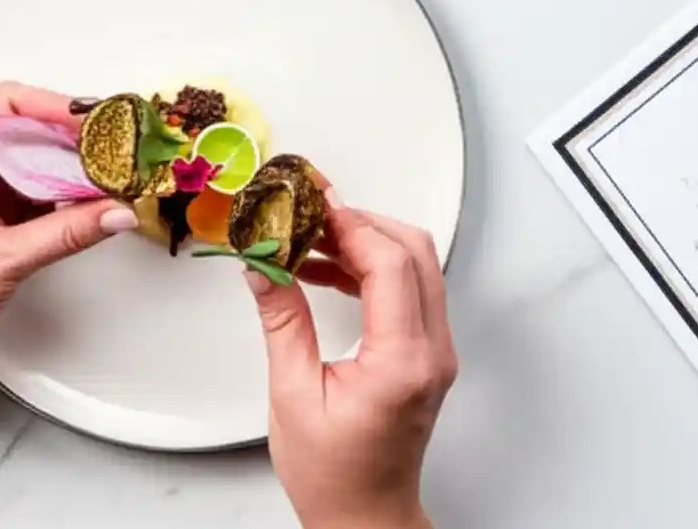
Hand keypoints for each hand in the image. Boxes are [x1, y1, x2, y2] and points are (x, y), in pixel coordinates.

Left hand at [0, 82, 138, 383]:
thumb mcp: (5, 262)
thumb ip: (68, 233)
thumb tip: (116, 211)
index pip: (5, 105)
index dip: (54, 108)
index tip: (93, 127)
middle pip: (17, 128)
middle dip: (66, 140)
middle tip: (108, 155)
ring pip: (20, 160)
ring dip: (60, 170)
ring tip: (101, 183)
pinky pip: (17, 189)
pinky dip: (48, 195)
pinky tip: (77, 208)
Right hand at [245, 187, 456, 528]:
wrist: (365, 516)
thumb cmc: (334, 475)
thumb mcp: (294, 394)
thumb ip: (282, 321)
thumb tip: (263, 267)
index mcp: (403, 361)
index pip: (390, 265)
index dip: (352, 224)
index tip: (315, 201)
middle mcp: (431, 352)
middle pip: (414, 254)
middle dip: (362, 222)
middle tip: (312, 210)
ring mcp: (435, 353)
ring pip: (416, 268)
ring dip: (367, 243)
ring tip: (311, 237)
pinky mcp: (426, 355)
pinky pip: (409, 292)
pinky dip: (373, 270)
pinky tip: (328, 270)